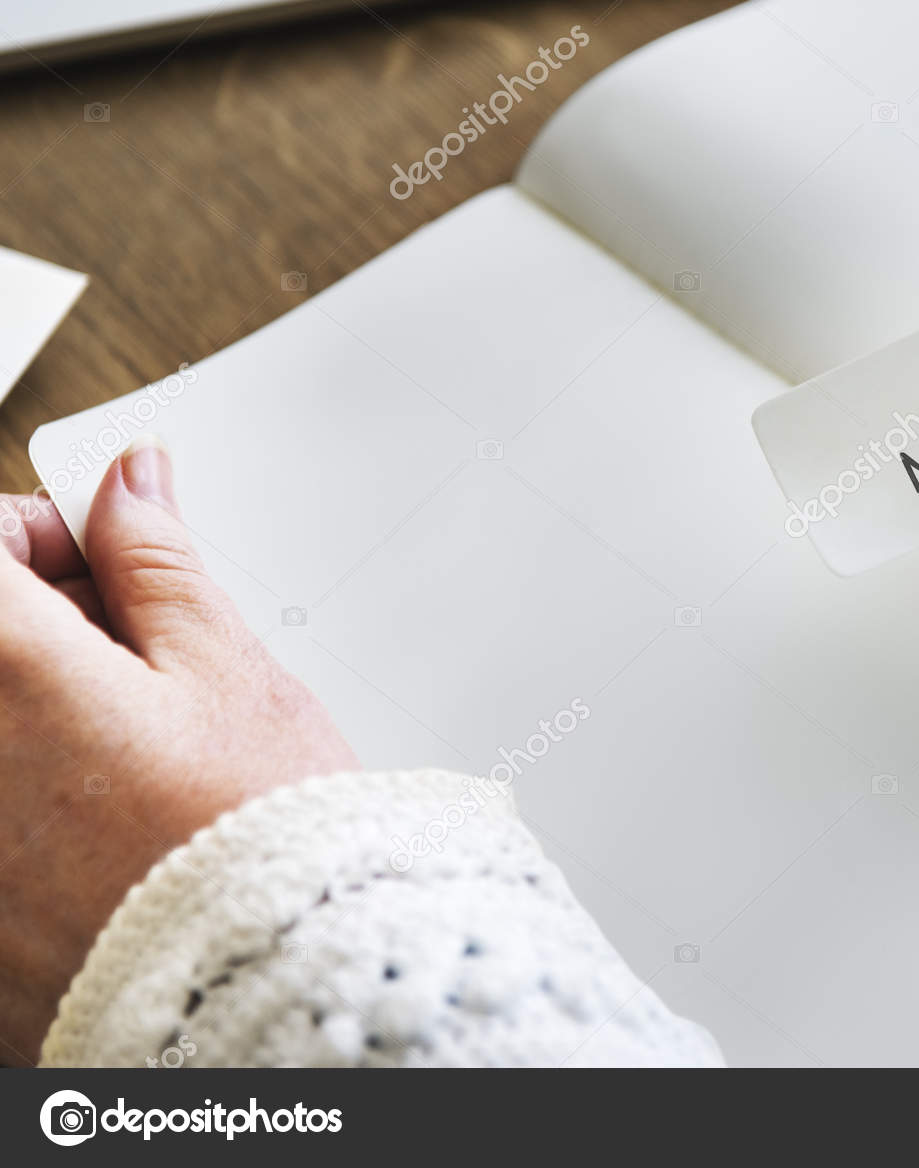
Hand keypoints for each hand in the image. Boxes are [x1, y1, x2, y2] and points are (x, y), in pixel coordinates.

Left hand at [0, 437, 356, 1062]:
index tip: (96, 556)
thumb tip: (130, 483)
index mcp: (2, 671)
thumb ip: (158, 564)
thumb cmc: (259, 842)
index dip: (38, 532)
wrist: (268, 994)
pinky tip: (106, 812)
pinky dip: (40, 783)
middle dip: (41, 618)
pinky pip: (5, 799)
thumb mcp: (228, 672)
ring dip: (42, 702)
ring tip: (132, 745)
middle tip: (135, 651)